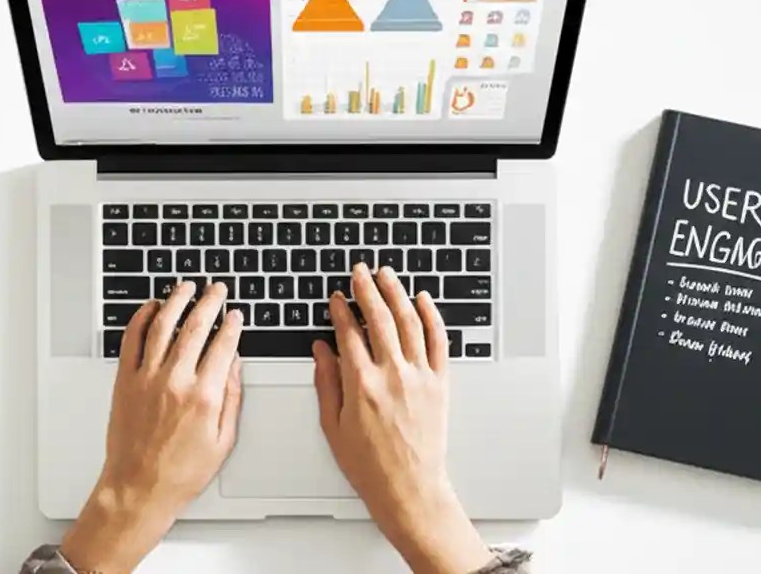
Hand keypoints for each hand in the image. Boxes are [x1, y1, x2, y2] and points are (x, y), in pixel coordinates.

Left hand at [60, 282, 242, 573]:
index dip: (232, 325)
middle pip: (195, 327)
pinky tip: (150, 307)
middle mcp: (175, 381)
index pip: (223, 346)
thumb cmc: (180, 472)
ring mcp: (147, 378)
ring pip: (162, 326)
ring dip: (176, 301)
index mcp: (204, 396)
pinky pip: (132, 340)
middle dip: (209, 302)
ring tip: (185, 287)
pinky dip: (140, 318)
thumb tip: (234, 365)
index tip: (235, 315)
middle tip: (216, 289)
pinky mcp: (125, 381)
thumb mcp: (223, 441)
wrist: (139, 488)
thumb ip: (231, 398)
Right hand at [313, 264, 490, 573]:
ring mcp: (419, 377)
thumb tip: (321, 350)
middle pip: (379, 318)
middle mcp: (392, 375)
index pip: (348, 333)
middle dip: (367, 289)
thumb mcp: (333, 426)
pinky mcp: (440, 383)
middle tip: (360, 272)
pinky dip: (431, 316)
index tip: (336, 298)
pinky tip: (423, 300)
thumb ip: (326, 382)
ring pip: (409, 322)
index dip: (340, 310)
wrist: (409, 487)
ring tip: (387, 275)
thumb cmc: (370, 465)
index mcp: (361, 385)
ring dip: (396, 293)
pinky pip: (438, 341)